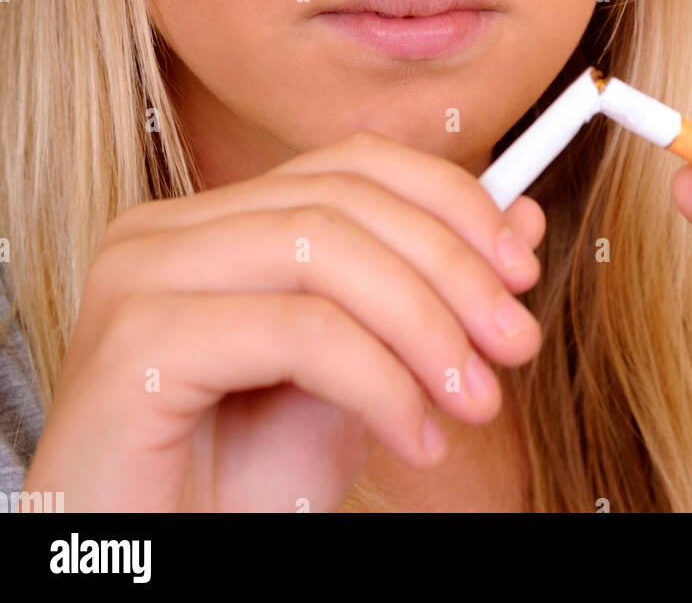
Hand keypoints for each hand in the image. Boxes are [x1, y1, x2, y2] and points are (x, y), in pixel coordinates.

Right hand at [20, 133, 544, 512]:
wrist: (149, 572)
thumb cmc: (235, 482)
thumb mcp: (356, 379)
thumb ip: (420, 297)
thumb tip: (520, 217)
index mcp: (212, 222)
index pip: (348, 163)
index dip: (448, 201)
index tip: (521, 266)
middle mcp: (164, 230)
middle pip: (341, 198)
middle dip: (451, 266)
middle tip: (516, 341)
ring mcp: (141, 274)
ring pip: (321, 248)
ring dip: (423, 323)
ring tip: (475, 401)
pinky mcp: (136, 339)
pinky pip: (295, 330)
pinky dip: (378, 380)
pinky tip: (416, 437)